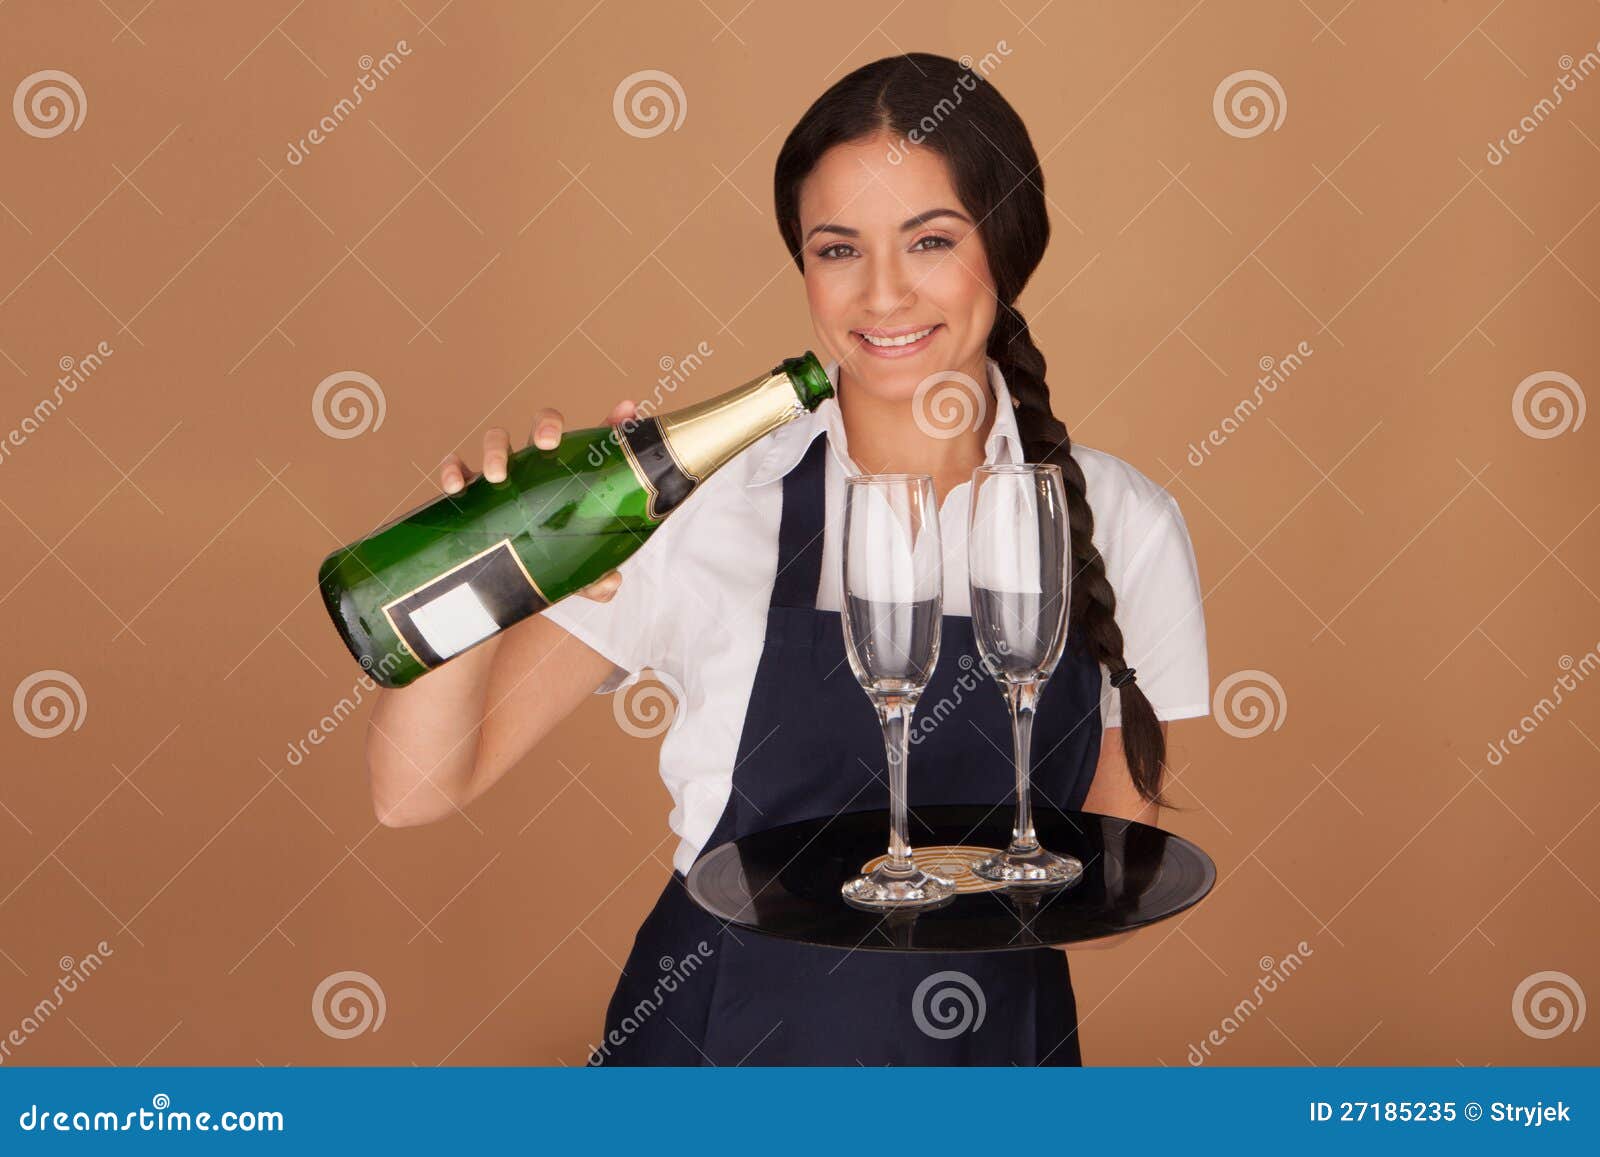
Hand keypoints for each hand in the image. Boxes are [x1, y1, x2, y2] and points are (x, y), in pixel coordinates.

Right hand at [437, 399, 638, 602]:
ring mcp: (503, 472)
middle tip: (547, 444)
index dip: (613, 422)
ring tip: (497, 476)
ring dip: (495, 450)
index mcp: (570, 473)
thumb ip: (594, 575)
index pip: (594, 441)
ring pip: (497, 439)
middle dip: (545, 424)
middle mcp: (537, 465)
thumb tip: (609, 583)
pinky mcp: (471, 488)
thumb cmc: (550, 560)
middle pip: (541, 424)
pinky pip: (456, 467)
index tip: (626, 410)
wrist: (509, 577)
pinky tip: (455, 488)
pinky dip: (452, 469)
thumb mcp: (576, 566)